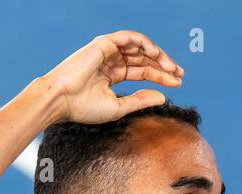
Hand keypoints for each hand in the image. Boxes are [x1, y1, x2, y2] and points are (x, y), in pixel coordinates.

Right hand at [44, 30, 183, 123]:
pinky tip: (157, 54)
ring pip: (139, 47)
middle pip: (144, 59)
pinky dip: (144, 43)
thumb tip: (163, 97)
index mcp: (113, 75)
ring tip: (172, 67)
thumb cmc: (84, 108)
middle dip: (164, 65)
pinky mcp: (104, 44)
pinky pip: (129, 38)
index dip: (161, 76)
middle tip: (181, 74)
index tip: (178, 83)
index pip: (142, 72)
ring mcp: (108, 51)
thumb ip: (140, 100)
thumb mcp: (119, 107)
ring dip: (158, 54)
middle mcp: (111, 61)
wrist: (61, 100)